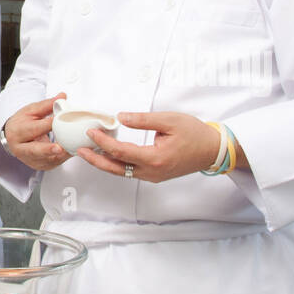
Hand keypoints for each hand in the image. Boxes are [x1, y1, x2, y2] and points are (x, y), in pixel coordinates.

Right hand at [3, 93, 70, 170]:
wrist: (12, 136)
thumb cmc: (22, 122)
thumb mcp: (31, 111)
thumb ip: (47, 105)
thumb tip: (62, 97)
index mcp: (18, 131)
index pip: (34, 128)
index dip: (48, 124)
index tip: (60, 120)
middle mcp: (21, 148)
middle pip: (34, 150)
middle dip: (47, 150)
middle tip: (59, 148)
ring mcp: (29, 159)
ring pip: (45, 159)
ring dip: (60, 155)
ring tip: (72, 149)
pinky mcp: (38, 165)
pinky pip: (52, 164)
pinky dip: (62, 158)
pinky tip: (70, 151)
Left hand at [76, 111, 237, 182]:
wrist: (213, 150)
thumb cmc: (196, 134)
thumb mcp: (170, 120)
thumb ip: (143, 120)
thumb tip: (121, 117)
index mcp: (154, 159)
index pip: (120, 151)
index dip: (103, 142)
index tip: (92, 132)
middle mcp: (151, 172)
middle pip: (115, 168)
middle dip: (95, 159)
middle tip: (79, 150)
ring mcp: (152, 176)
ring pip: (121, 172)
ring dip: (104, 163)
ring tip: (89, 153)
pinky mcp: (154, 175)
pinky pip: (129, 171)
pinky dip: (116, 164)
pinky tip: (108, 155)